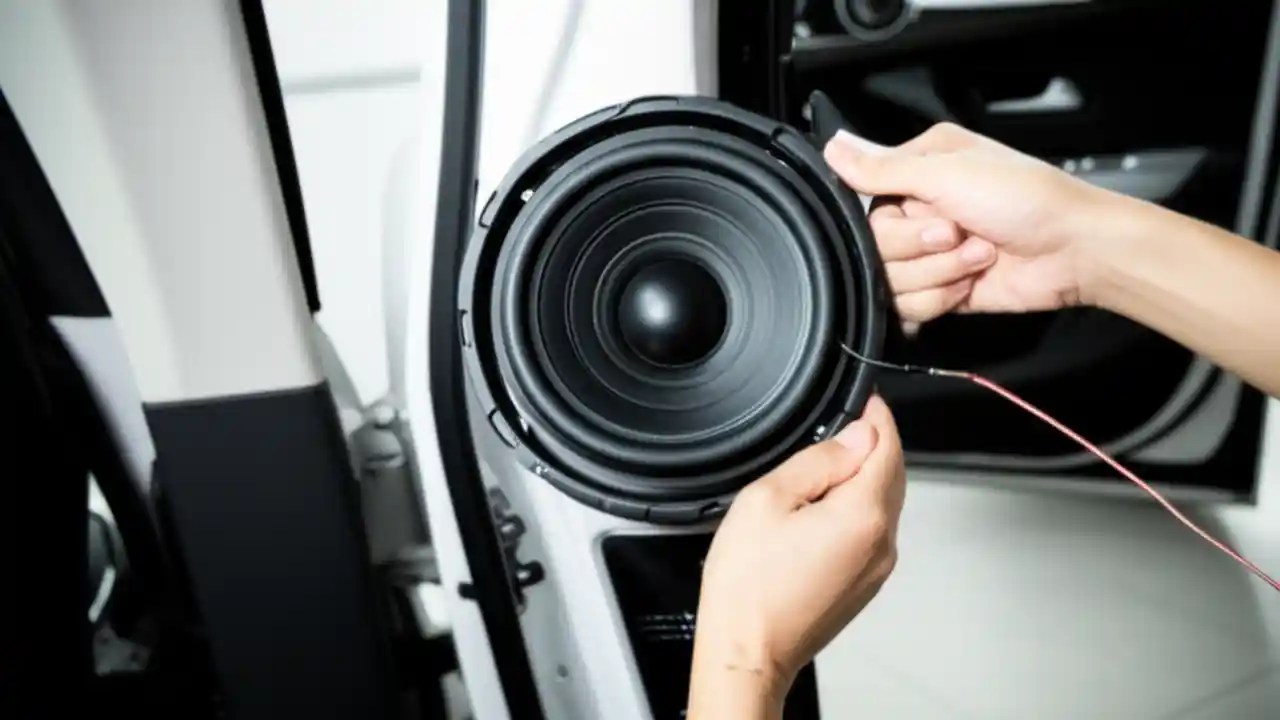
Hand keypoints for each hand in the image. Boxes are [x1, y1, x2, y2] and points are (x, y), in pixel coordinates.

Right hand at [687, 397, 904, 719]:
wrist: (748, 650)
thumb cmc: (748, 586)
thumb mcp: (768, 499)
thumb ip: (818, 460)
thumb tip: (857, 435)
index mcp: (863, 515)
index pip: (888, 446)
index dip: (876, 416)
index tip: (864, 399)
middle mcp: (882, 543)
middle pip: (894, 474)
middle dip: (873, 445)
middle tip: (839, 426)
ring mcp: (877, 567)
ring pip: (884, 503)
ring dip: (864, 477)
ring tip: (819, 470)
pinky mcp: (865, 584)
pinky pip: (872, 531)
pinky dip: (857, 508)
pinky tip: (821, 508)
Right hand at [823, 123, 1110, 326]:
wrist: (1074, 252)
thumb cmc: (1026, 198)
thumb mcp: (949, 172)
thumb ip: (882, 168)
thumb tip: (831, 146)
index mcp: (918, 169)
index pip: (863, 203)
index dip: (892, 220)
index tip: (928, 213)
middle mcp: (919, 210)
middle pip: (874, 246)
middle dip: (920, 248)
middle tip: (960, 232)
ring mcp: (928, 254)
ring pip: (888, 280)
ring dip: (938, 273)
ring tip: (978, 256)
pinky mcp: (939, 290)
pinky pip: (908, 306)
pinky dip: (941, 298)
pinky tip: (970, 284)